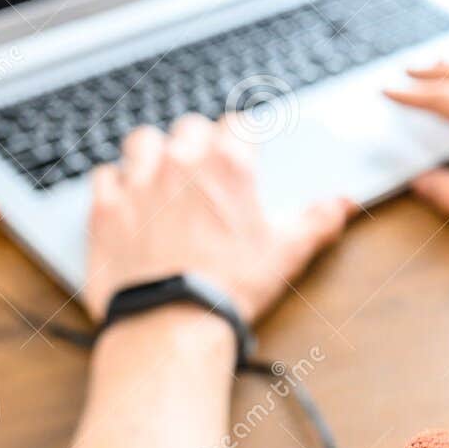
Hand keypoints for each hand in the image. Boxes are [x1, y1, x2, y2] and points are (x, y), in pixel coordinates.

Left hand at [80, 114, 353, 322]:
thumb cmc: (229, 289)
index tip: (242, 145)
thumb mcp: (285, 254)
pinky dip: (115, 183)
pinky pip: (105, 175)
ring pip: (143, 140)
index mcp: (228, 167)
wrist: (171, 325)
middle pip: (189, 126)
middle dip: (198, 141)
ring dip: (153, 152)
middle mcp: (182, 164)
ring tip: (160, 174)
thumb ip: (316, 221)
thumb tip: (343, 203)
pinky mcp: (105, 208)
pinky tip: (125, 200)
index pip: (237, 122)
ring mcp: (139, 183)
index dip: (241, 133)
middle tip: (203, 168)